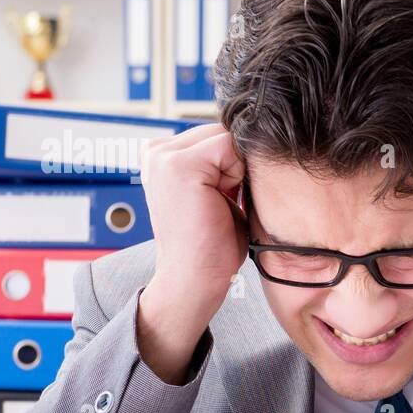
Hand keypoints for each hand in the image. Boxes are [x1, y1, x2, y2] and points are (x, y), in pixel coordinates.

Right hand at [136, 122, 247, 381]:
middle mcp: (156, 151)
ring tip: (221, 202)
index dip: (235, 163)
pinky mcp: (179, 164)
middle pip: (222, 133)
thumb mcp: (218, 194)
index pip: (216, 135)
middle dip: (236, 164)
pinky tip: (223, 200)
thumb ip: (225, 167)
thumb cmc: (210, 245)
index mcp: (161, 157)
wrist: (194, 279)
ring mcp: (164, 155)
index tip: (230, 194)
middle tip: (225, 201)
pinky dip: (237, 173)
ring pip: (227, 138)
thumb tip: (255, 142)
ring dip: (237, 169)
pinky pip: (229, 146)